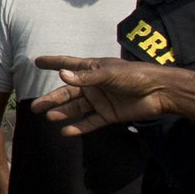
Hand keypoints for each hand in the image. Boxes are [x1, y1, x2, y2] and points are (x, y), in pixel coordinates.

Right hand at [27, 55, 194, 133]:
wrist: (159, 92)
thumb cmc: (135, 75)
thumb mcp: (109, 74)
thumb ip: (86, 77)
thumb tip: (61, 75)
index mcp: (92, 70)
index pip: (68, 65)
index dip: (54, 63)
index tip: (37, 61)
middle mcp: (93, 85)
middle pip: (68, 92)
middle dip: (52, 99)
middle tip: (35, 107)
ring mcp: (100, 101)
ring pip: (76, 108)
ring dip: (63, 113)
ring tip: (49, 117)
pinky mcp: (108, 115)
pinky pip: (90, 122)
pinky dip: (79, 127)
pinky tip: (66, 132)